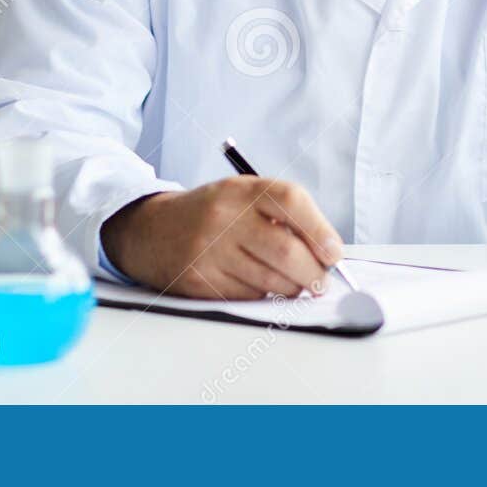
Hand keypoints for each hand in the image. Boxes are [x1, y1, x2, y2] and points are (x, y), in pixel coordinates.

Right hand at [101, 177, 344, 299]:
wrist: (153, 229)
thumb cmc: (214, 214)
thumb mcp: (244, 196)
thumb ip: (284, 215)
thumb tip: (328, 253)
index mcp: (242, 190)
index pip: (291, 201)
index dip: (320, 229)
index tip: (334, 253)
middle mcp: (224, 217)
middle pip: (285, 251)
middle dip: (313, 273)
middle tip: (321, 282)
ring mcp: (209, 251)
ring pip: (270, 281)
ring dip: (292, 288)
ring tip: (294, 283)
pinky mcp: (198, 281)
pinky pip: (248, 296)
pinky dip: (264, 296)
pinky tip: (261, 285)